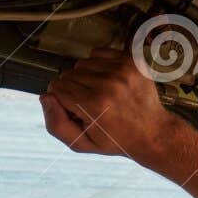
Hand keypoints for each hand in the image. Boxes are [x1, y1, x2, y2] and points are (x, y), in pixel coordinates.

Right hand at [39, 47, 180, 166]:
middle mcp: (108, 85)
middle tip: (88, 104)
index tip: (74, 109)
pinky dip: (98, 64)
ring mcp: (121, 71)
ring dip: (85, 76)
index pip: (56, 88)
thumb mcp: (83, 144)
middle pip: (68, 74)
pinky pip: (98, 53)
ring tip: (99, 93)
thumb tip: (45, 97)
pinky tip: (108, 81)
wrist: (153, 132)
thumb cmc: (116, 139)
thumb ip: (57, 125)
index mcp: (94, 106)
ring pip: (82, 63)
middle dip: (72, 89)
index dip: (61, 100)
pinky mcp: (130, 61)